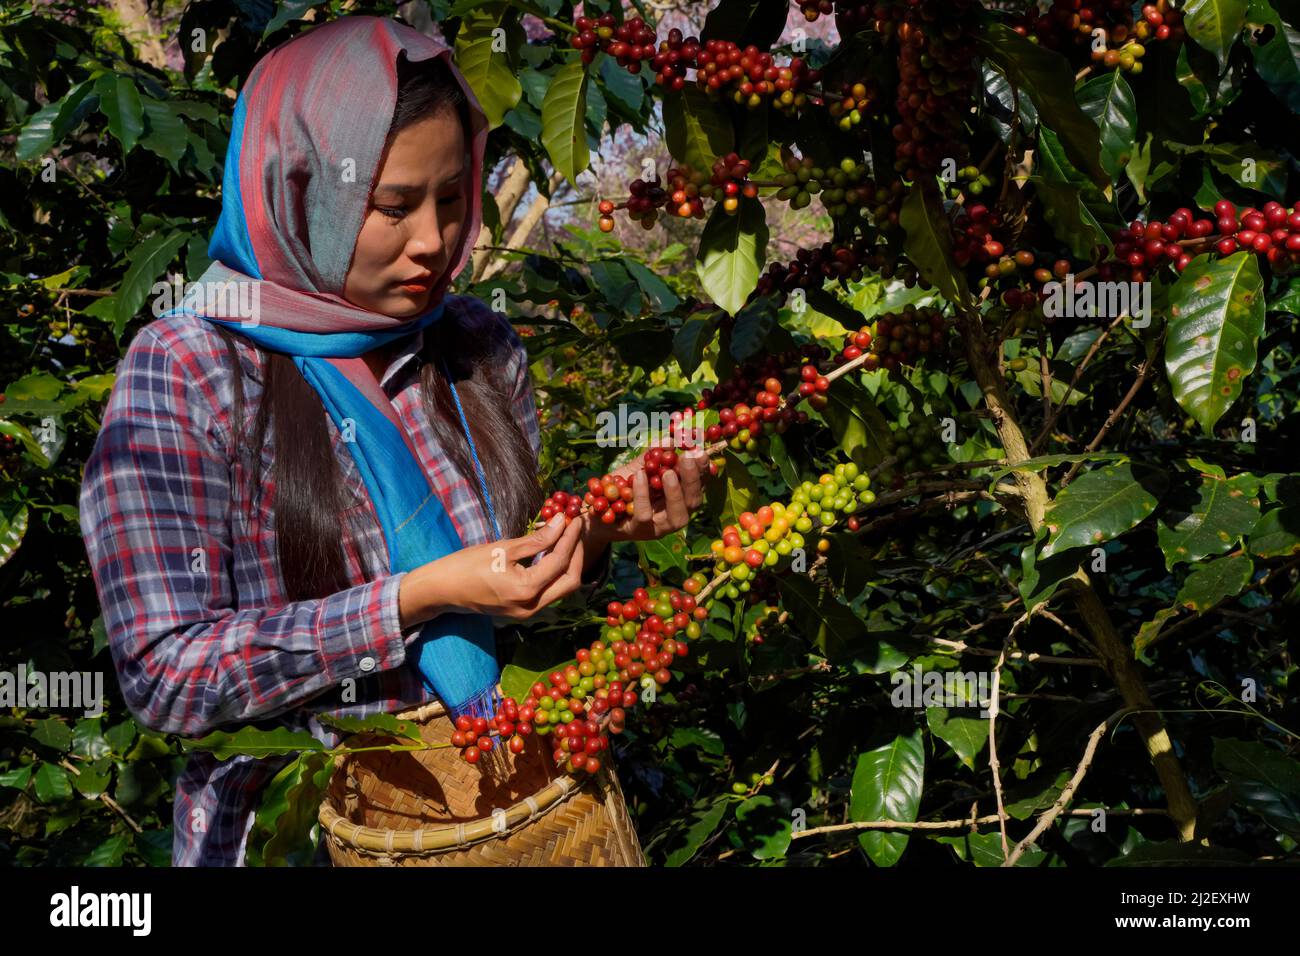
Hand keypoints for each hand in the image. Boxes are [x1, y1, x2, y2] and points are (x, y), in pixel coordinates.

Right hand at [399, 513, 588, 624]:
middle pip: (570, 581)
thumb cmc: (467, 565)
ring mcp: (528, 612)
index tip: (575, 518)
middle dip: (576, 554)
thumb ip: (536, 539)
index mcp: (526, 590)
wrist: (442, 589)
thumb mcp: (503, 548)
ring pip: (562, 589)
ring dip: (568, 563)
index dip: (570, 538)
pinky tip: (552, 552)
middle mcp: (531, 607)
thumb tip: (560, 522)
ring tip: (566, 537)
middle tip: (575, 529)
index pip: (559, 562)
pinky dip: (555, 572)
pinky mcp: (523, 611)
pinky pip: (549, 592)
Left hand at [590, 443, 708, 545]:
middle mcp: (674, 514)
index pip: (699, 483)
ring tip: (668, 472)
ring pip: (677, 515)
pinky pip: (645, 515)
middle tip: (689, 458)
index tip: (699, 450)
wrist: (593, 513)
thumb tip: (671, 439)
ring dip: (675, 493)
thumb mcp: (637, 468)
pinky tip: (639, 476)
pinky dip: (643, 495)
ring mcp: (658, 526)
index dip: (702, 468)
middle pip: (694, 501)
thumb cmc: (621, 489)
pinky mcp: (638, 531)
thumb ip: (654, 455)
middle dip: (693, 479)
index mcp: (679, 497)